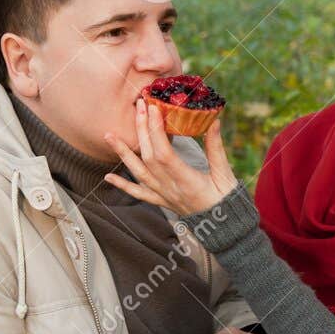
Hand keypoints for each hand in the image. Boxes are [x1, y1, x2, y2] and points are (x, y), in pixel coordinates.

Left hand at [104, 98, 237, 216]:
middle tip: (138, 106)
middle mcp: (170, 188)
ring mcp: (163, 195)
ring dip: (122, 153)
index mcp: (187, 180)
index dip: (156, 130)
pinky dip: (122, 185)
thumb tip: (213, 120)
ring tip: (109, 136)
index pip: (164, 153)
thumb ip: (216, 148)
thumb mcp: (225, 174)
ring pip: (138, 172)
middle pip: (149, 156)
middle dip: (142, 129)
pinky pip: (138, 194)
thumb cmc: (227, 200)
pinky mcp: (162, 201)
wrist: (224, 228)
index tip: (152, 107)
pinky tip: (107, 177)